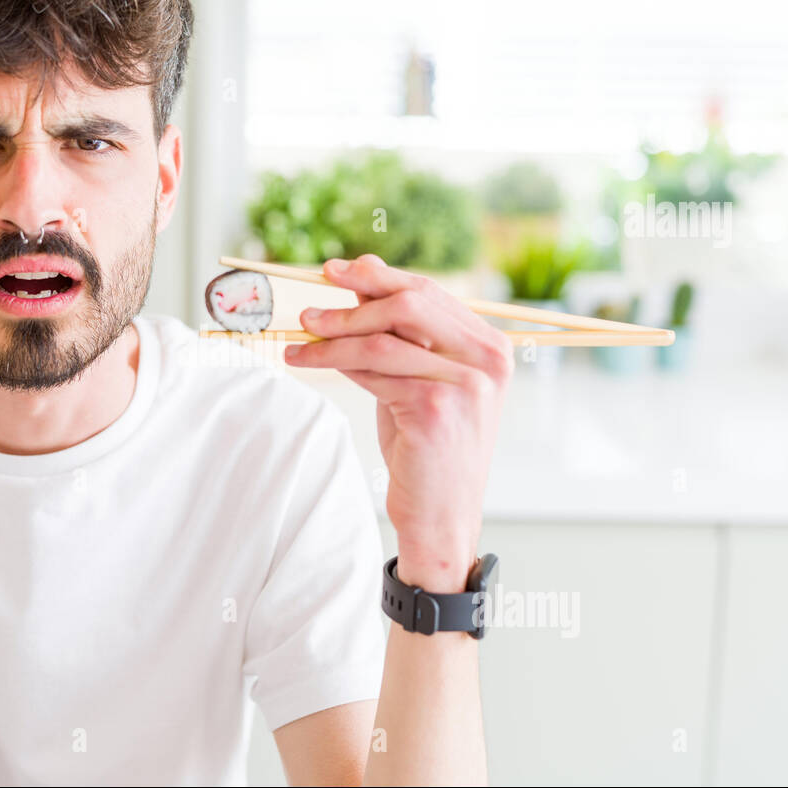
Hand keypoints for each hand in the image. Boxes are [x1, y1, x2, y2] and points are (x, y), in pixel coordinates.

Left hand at [282, 254, 513, 592]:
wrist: (441, 517)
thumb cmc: (426, 450)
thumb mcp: (417, 381)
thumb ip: (400, 335)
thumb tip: (361, 276)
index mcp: (490, 346)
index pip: (428, 292)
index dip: (377, 275)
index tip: (333, 270)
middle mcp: (487, 359)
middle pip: (409, 302)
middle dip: (353, 298)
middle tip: (310, 308)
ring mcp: (464, 384)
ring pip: (382, 339)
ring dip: (330, 336)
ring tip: (297, 340)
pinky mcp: (435, 408)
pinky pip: (371, 371)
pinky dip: (332, 362)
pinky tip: (306, 362)